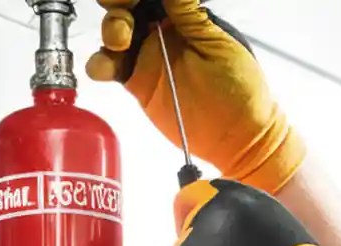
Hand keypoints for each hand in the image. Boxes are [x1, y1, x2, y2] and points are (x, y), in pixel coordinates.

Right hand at [86, 0, 305, 193]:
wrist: (238, 136)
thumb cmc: (241, 90)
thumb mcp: (218, 45)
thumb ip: (190, 15)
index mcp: (186, 17)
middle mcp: (163, 32)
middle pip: (128, 7)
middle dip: (117, 3)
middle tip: (118, 4)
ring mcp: (148, 56)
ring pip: (115, 32)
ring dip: (111, 29)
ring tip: (120, 40)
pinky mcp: (137, 81)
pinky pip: (109, 66)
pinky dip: (99, 63)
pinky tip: (105, 67)